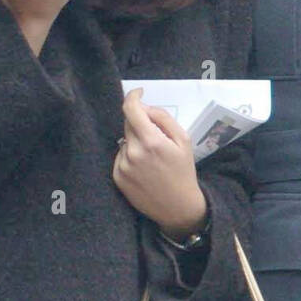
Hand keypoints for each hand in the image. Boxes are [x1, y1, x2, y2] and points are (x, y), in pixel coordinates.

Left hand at [112, 88, 207, 237]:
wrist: (177, 207)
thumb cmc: (183, 171)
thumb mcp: (183, 140)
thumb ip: (163, 118)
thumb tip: (144, 107)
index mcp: (151, 141)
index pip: (130, 109)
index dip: (133, 96)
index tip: (138, 93)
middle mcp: (133, 152)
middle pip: (128, 124)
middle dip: (140, 124)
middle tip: (157, 138)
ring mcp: (122, 166)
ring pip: (125, 141)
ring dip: (135, 142)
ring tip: (152, 159)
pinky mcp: (117, 177)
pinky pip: (120, 156)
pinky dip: (130, 157)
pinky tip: (144, 169)